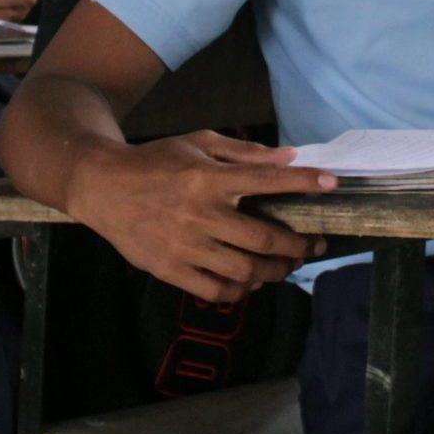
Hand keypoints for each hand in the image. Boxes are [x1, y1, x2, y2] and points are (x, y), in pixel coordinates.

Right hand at [71, 132, 335, 303]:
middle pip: (263, 238)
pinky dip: (241, 291)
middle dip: (298, 244)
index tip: (331, 185)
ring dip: (275, 271)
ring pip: (244, 270)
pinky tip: (251, 282)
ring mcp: (184, 246)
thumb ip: (243, 152)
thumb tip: (288, 157)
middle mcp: (199, 214)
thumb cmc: (155, 161)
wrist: (102, 187)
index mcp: (206, 179)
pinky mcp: (170, 270)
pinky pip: (216, 291)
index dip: (303, 183)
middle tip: (313, 244)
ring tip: (287, 266)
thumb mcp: (197, 142)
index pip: (266, 180)